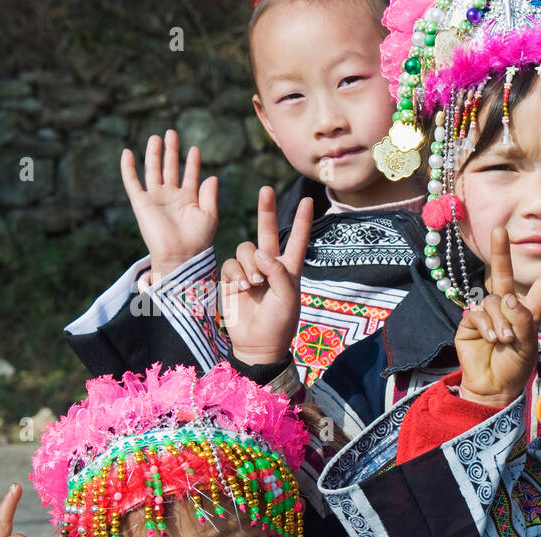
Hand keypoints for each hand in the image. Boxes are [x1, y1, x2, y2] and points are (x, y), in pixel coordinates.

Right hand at [121, 129, 218, 278]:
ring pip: (153, 170)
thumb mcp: (209, 216)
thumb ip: (209, 196)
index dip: (192, 163)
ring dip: (154, 154)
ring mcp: (156, 198)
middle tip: (172, 133)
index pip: (190, 176)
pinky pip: (132, 182)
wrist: (180, 254)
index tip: (195, 149)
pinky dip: (128, 168)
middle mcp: (171, 197)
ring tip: (156, 137)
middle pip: (170, 168)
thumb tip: (212, 176)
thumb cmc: (198, 240)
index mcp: (188, 200)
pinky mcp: (141, 202)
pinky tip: (127, 152)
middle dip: (171, 151)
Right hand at [220, 187, 312, 366]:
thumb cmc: (279, 323)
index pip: (297, 240)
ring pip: (246, 249)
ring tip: (255, 285)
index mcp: (289, 269)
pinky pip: (231, 263)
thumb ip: (277, 272)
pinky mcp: (232, 278)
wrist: (258, 344)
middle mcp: (269, 266)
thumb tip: (260, 252)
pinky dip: (236, 273)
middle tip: (266, 189)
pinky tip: (243, 288)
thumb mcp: (287, 297)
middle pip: (267, 231)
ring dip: (250, 265)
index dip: (302, 221)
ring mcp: (249, 271)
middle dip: (266, 210)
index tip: (309, 201)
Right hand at [455, 228, 540, 406]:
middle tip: (499, 229)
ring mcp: (487, 313)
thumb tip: (508, 298)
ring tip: (504, 340)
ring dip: (501, 321)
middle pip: (504, 275)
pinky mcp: (471, 321)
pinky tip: (491, 339)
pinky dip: (487, 326)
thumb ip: (523, 322)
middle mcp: (507, 308)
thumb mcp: (528, 347)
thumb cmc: (514, 368)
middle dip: (500, 252)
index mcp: (528, 313)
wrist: (492, 387)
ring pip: (494, 301)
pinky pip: (478, 313)